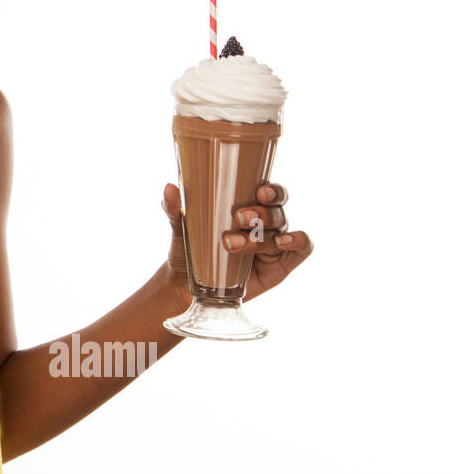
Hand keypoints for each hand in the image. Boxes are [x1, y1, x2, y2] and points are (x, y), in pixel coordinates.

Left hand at [161, 181, 313, 300]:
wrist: (186, 285)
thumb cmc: (189, 249)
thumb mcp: (180, 229)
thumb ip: (174, 209)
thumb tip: (170, 188)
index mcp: (247, 207)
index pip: (269, 192)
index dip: (272, 189)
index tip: (260, 191)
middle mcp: (265, 223)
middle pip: (276, 210)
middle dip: (261, 213)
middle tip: (239, 218)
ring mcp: (275, 244)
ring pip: (282, 230)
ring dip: (261, 235)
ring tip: (232, 243)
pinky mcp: (281, 265)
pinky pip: (303, 248)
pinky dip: (298, 241)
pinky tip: (282, 242)